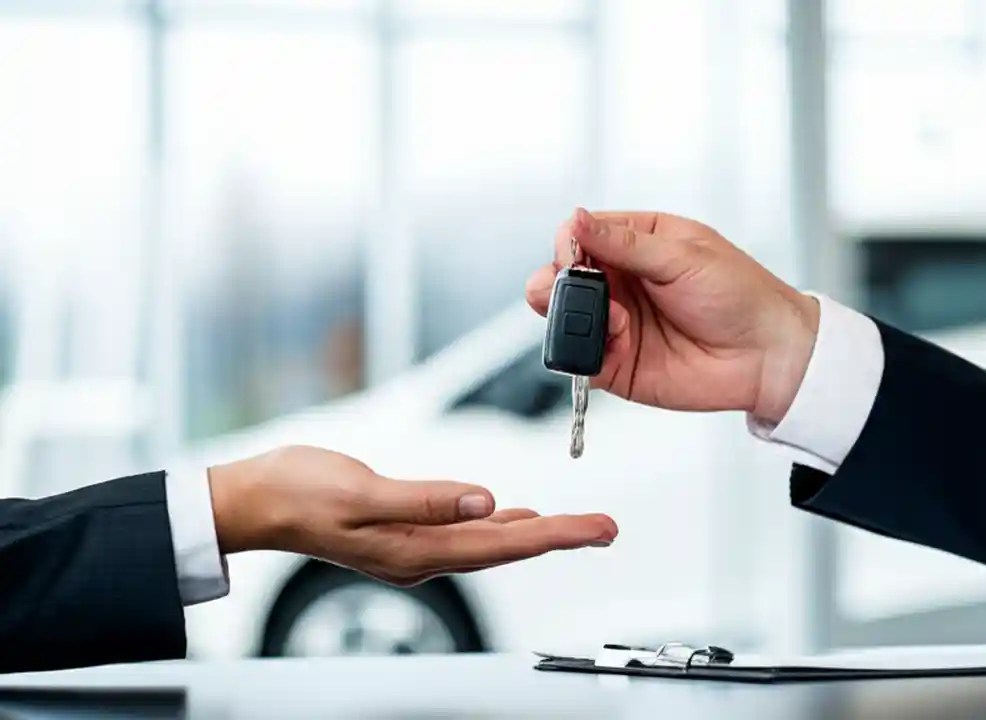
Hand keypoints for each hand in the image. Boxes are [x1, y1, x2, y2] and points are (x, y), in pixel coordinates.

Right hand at [207, 446, 617, 585]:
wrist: (253, 502)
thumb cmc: (298, 493)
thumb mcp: (362, 490)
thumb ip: (426, 499)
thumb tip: (486, 500)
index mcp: (418, 547)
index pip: (506, 542)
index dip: (558, 535)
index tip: (598, 529)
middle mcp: (422, 554)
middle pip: (508, 547)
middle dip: (561, 537)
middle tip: (605, 529)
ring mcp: (413, 547)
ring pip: (491, 542)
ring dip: (535, 533)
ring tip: (573, 527)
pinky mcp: (403, 532)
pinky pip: (467, 533)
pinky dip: (498, 525)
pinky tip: (509, 515)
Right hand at [525, 208, 819, 423]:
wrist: (769, 354)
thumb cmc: (741, 295)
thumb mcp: (683, 256)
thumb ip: (626, 244)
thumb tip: (577, 220)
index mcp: (639, 244)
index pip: (583, 234)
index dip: (570, 242)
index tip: (572, 252)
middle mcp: (624, 283)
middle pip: (564, 277)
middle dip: (555, 281)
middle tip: (566, 287)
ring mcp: (619, 325)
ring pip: (565, 319)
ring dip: (569, 317)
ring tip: (606, 317)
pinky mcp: (620, 365)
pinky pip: (583, 360)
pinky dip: (585, 353)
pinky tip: (614, 342)